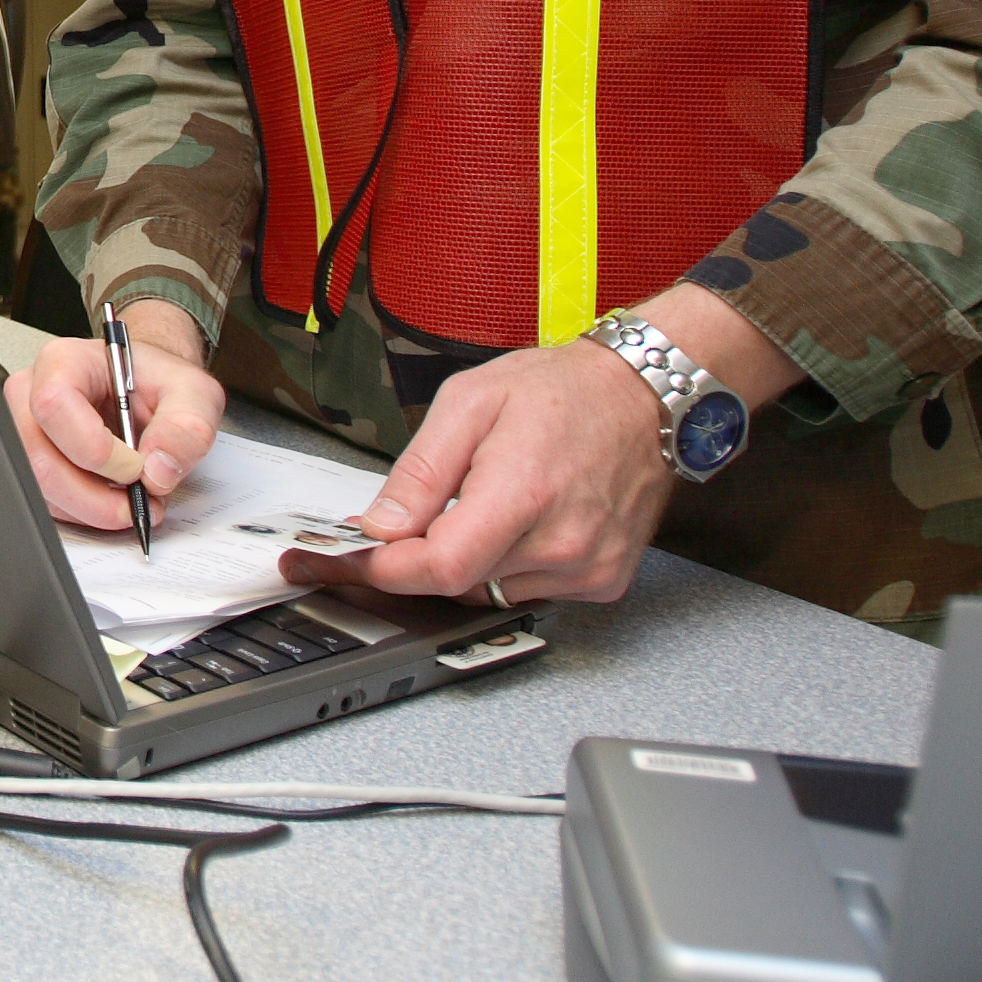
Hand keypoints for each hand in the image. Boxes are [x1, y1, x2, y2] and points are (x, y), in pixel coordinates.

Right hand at [2, 301, 221, 529]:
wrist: (147, 393)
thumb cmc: (157, 384)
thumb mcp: (193, 393)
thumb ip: (187, 426)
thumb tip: (158, 469)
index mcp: (64, 362)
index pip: (55, 406)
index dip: (97, 449)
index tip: (137, 465)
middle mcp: (32, 394)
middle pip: (40, 460)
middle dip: (95, 498)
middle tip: (138, 502)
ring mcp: (27, 431)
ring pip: (42, 489)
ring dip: (93, 510)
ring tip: (133, 501)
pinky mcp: (32, 464)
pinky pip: (49, 502)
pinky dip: (85, 513)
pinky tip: (113, 500)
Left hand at [292, 287, 794, 605]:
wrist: (645, 396)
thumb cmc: (563, 390)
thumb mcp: (468, 404)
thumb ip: (418, 472)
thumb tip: (377, 526)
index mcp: (521, 493)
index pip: (435, 566)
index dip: (378, 570)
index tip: (336, 564)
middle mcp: (560, 542)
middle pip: (455, 581)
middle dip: (414, 556)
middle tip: (398, 522)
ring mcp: (587, 568)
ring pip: (488, 590)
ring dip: (464, 559)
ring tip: (480, 501)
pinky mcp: (603, 580)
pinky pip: (529, 591)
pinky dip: (506, 565)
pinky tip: (518, 522)